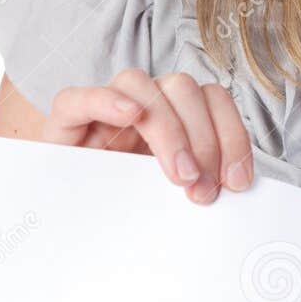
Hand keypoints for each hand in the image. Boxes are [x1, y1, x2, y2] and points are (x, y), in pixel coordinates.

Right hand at [42, 68, 254, 203]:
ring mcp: (105, 106)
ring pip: (143, 84)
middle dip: (205, 141)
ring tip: (179, 175)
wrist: (64, 217)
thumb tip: (236, 191)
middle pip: (185, 89)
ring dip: (170, 130)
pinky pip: (82, 96)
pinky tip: (129, 116)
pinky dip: (108, 101)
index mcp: (174, 116)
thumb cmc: (120, 203)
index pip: (214, 100)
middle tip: (203, 190)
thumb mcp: (168, 194)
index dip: (232, 135)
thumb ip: (197, 182)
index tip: (237, 181)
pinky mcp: (66, 118)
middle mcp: (143, 103)